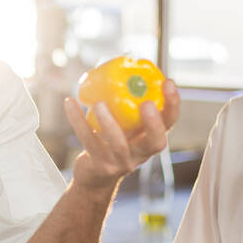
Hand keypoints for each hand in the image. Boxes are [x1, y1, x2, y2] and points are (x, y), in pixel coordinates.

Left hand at [63, 79, 180, 191]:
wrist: (94, 178)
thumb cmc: (112, 143)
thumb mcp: (125, 127)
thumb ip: (128, 106)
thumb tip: (123, 64)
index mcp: (150, 139)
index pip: (169, 123)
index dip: (172, 104)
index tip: (168, 82)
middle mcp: (141, 154)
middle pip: (156, 142)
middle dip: (153, 122)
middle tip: (145, 103)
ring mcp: (121, 162)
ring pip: (118, 144)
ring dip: (109, 122)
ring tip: (99, 103)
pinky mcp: (99, 165)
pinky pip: (88, 141)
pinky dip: (78, 120)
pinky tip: (70, 102)